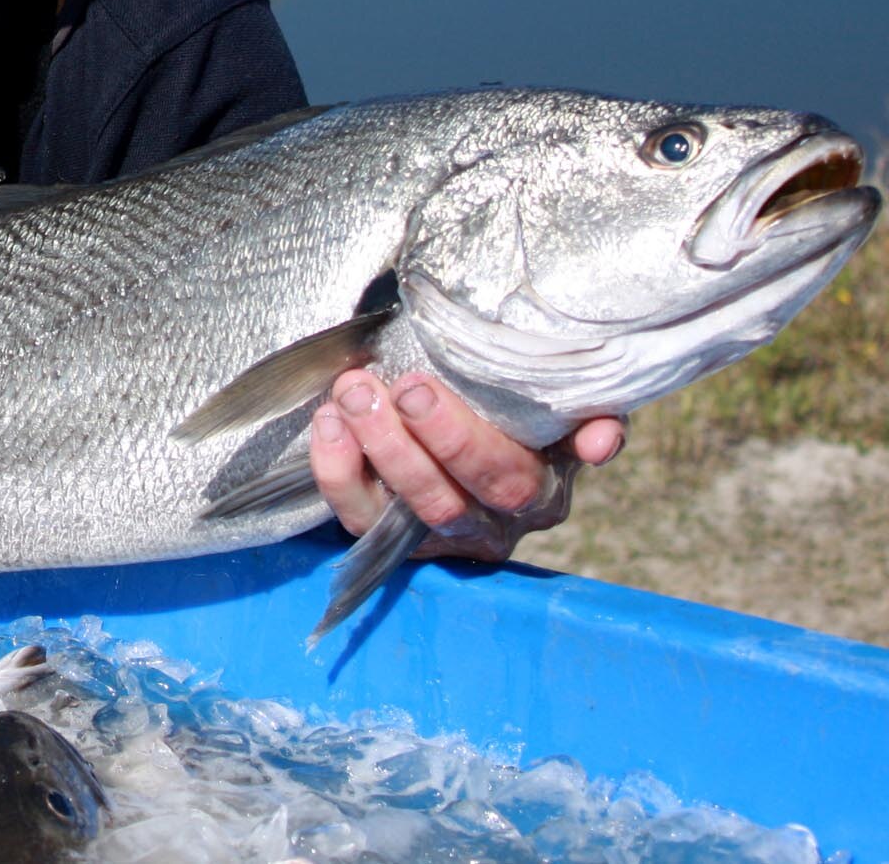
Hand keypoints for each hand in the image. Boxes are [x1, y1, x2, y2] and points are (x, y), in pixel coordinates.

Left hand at [308, 369, 624, 561]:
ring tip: (347, 396)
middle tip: (372, 388)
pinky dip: (336, 471)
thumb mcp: (567, 405)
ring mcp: (439, 537)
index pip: (503, 479)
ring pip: (396, 514)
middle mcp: (494, 525)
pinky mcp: (393, 539)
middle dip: (401, 443)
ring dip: (365, 453)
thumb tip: (600, 441)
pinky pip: (359, 517)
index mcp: (543, 492)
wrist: (486, 405)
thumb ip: (591, 412)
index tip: (415, 387)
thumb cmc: (528, 404)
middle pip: (445, 501)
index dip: (456, 440)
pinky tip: (326, 423)